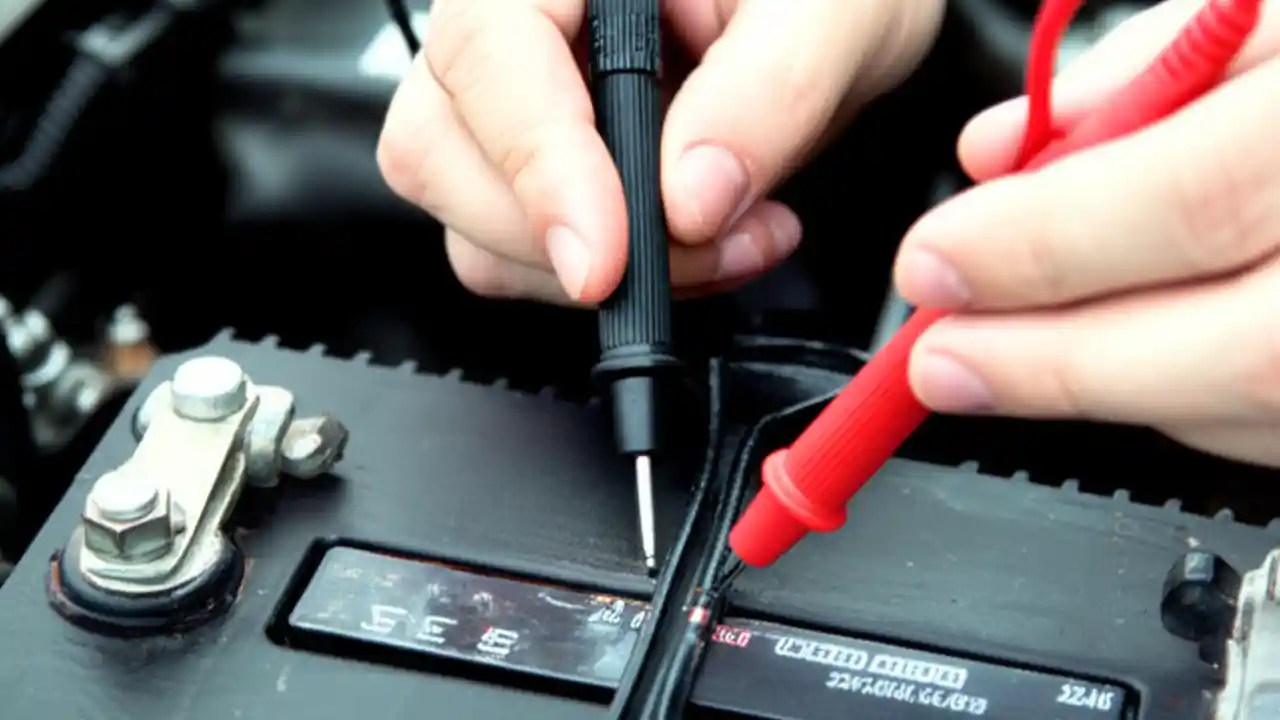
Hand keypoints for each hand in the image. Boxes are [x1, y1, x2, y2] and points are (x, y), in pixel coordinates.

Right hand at [378, 0, 942, 303]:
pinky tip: (694, 246)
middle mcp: (509, 18)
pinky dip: (604, 277)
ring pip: (470, 217)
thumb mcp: (838, 14)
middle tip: (705, 243)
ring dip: (596, 270)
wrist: (834, 20)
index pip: (488, 54)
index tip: (606, 259)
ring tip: (726, 241)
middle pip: (442, 149)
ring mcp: (506, 97)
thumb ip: (774, 87)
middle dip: (572, 237)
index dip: (539, 166)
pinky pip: (516, 251)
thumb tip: (689, 198)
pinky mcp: (531, 165)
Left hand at [895, 0, 1279, 467]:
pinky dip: (1194, 404)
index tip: (934, 264)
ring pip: (1268, 412)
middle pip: (1241, 351)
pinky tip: (1134, 359)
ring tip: (1019, 358)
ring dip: (1116, 393)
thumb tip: (1007, 152)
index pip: (1199, 199)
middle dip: (1058, 363)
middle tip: (944, 360)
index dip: (1044, 246)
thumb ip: (1147, 71)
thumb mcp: (1270, 8)